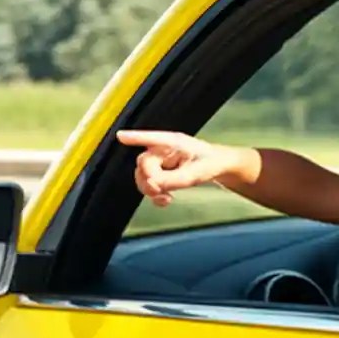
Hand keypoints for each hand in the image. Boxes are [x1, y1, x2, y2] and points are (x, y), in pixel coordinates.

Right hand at [115, 130, 241, 206]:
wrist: (218, 168)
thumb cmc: (210, 163)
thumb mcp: (195, 174)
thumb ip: (173, 179)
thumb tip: (153, 185)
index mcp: (173, 142)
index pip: (152, 138)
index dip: (135, 137)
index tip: (120, 136)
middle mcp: (163, 150)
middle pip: (143, 164)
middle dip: (148, 180)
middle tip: (159, 191)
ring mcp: (160, 163)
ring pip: (142, 176)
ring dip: (150, 190)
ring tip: (166, 197)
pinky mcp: (160, 175)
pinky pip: (149, 186)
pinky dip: (155, 196)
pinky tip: (167, 201)